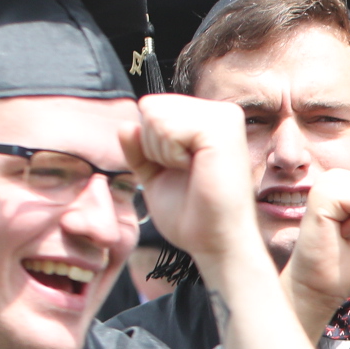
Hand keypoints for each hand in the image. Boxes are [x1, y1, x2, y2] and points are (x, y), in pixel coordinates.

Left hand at [129, 94, 263, 270]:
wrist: (215, 241)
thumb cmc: (192, 214)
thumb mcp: (154, 175)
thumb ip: (139, 149)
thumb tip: (126, 126)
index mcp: (207, 119)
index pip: (152, 107)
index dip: (150, 143)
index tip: (179, 169)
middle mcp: (219, 112)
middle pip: (151, 107)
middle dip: (154, 145)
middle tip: (185, 172)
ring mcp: (223, 118)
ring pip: (156, 115)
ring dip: (162, 152)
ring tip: (191, 172)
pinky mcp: (221, 129)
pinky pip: (167, 127)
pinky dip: (170, 154)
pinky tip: (194, 169)